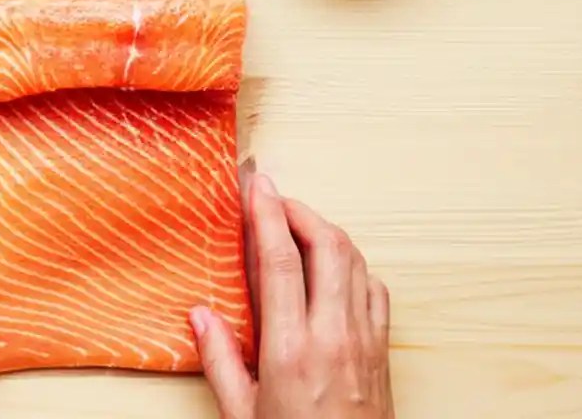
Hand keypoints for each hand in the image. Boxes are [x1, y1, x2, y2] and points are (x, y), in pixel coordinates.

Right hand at [190, 173, 393, 417]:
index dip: (267, 215)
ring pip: (355, 261)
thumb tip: (199, 313)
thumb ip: (218, 360)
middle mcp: (333, 336)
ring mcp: (364, 340)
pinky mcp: (382, 350)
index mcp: (290, 350)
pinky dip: (354, 264)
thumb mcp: (242, 414)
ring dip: (327, 230)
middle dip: (300, 210)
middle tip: (275, 195)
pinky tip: (334, 266)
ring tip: (298, 222)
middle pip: (327, 245)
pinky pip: (375, 289)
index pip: (280, 262)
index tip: (257, 186)